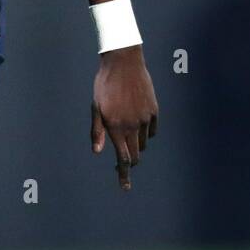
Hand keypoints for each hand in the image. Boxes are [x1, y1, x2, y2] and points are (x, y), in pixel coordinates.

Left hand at [90, 45, 157, 190]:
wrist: (123, 62)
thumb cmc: (104, 85)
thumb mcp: (95, 107)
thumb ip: (97, 131)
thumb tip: (97, 152)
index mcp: (116, 127)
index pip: (122, 159)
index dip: (123, 174)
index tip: (125, 187)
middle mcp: (133, 126)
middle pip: (134, 154)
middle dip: (129, 161)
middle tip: (122, 162)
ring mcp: (145, 118)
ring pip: (143, 143)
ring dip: (136, 146)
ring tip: (127, 136)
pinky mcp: (154, 110)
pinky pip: (152, 130)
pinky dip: (146, 133)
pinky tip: (138, 126)